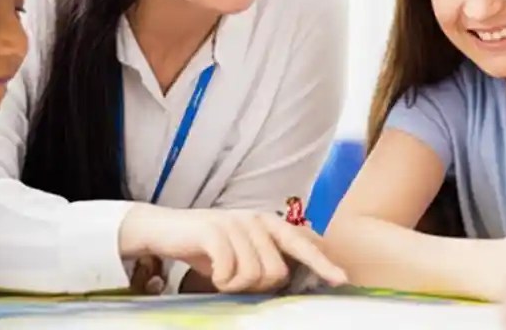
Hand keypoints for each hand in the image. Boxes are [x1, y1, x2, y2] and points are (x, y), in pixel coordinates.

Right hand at [119, 205, 347, 293]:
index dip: (321, 263)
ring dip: (235, 285)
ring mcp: (235, 223)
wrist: (164, 230)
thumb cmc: (207, 246)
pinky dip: (220, 281)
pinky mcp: (214, 231)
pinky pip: (230, 271)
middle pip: (276, 271)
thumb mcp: (241, 250)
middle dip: (257, 285)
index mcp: (267, 223)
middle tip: (235, 279)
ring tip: (221, 275)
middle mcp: (256, 220)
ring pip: (254, 274)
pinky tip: (212, 274)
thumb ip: (267, 258)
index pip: (301, 244)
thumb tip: (290, 278)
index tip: (341, 280)